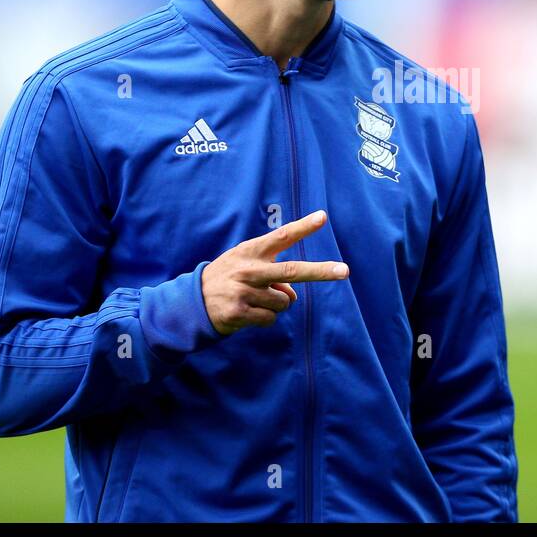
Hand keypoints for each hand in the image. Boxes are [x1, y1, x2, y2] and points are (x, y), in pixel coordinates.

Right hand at [200, 209, 347, 335]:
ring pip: (284, 302)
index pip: (281, 236)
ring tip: (254, 300)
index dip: (302, 226)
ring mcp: (244, 291)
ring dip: (276, 304)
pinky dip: (265, 318)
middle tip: (345, 270)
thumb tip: (292, 296)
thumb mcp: (245, 265)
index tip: (322, 217)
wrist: (192, 301)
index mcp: (251, 252)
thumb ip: (273, 273)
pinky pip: (271, 319)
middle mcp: (249, 269)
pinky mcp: (239, 313)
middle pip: (292, 271)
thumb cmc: (228, 278)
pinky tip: (247, 312)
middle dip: (321, 271)